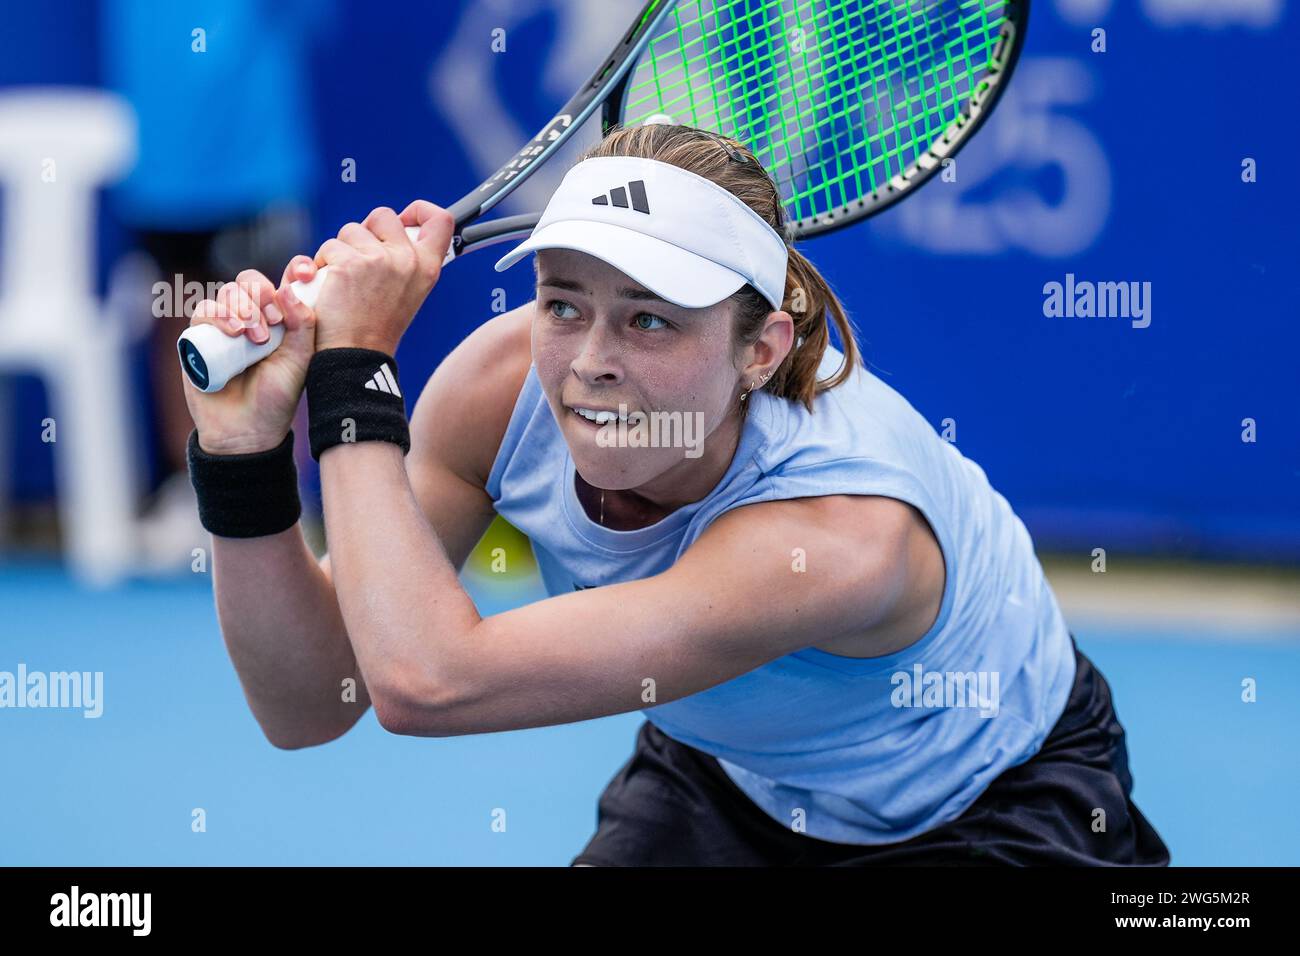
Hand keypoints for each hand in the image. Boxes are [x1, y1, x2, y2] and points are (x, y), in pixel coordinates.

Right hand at [181, 257, 320, 454]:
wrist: (247, 429)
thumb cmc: (277, 397)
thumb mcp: (301, 360)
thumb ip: (303, 324)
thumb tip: (289, 286)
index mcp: (281, 319)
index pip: (286, 281)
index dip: (296, 270)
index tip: (307, 273)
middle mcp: (253, 317)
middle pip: (252, 282)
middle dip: (263, 294)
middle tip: (275, 321)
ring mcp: (225, 325)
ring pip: (228, 292)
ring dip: (243, 307)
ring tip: (255, 337)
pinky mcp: (200, 336)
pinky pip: (204, 310)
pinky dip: (219, 315)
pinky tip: (235, 332)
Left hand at [309, 201, 453, 354]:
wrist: (355, 356)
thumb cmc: (376, 327)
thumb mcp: (408, 292)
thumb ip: (407, 260)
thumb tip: (399, 226)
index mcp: (427, 267)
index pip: (440, 220)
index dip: (421, 210)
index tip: (407, 219)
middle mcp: (407, 260)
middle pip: (384, 215)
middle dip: (367, 231)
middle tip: (363, 260)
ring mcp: (378, 260)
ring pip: (351, 230)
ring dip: (341, 250)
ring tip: (346, 282)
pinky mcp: (347, 264)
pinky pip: (328, 247)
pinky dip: (322, 265)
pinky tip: (329, 287)